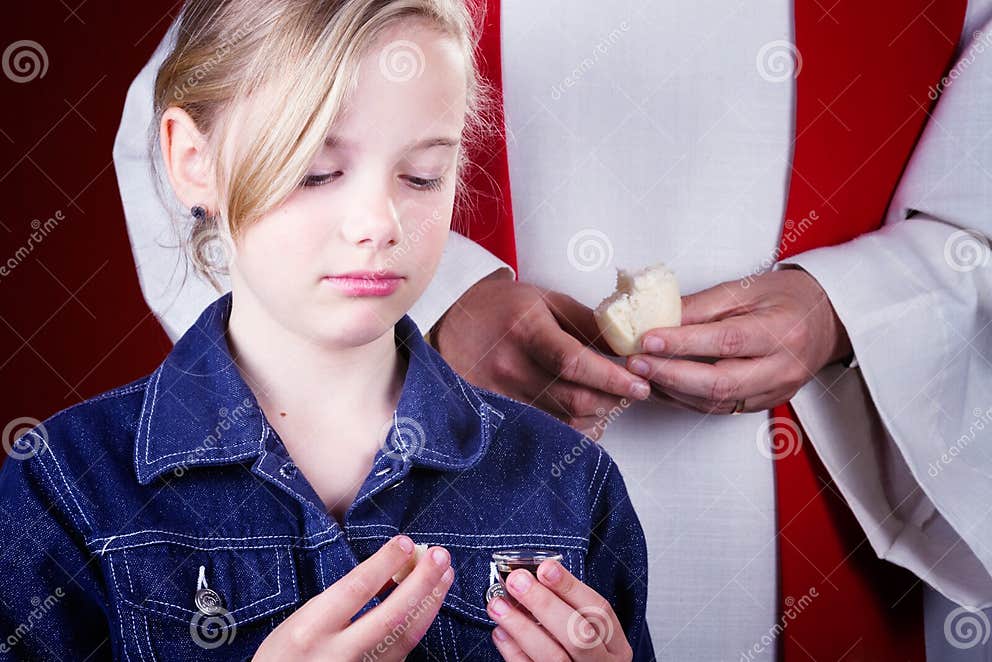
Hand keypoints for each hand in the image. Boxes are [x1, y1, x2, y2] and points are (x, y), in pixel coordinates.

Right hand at [254, 536, 452, 660]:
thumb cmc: (287, 654)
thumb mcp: (303, 619)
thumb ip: (341, 598)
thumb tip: (388, 569)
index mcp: (311, 630)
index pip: (356, 590)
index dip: (384, 563)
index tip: (405, 542)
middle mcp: (337, 655)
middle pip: (392, 616)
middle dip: (422, 582)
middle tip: (440, 556)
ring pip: (406, 637)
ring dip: (430, 602)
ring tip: (444, 574)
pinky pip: (403, 651)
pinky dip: (419, 623)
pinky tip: (429, 604)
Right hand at [433, 269, 650, 438]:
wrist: (449, 323)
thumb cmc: (503, 308)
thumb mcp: (546, 300)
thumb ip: (588, 322)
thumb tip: (630, 345)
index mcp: (526, 330)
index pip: (573, 362)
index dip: (610, 378)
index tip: (639, 384)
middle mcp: (511, 366)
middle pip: (573, 399)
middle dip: (613, 400)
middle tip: (634, 392)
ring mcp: (501, 394)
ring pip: (563, 421)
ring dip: (598, 415)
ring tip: (611, 401)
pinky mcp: (497, 412)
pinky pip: (546, 430)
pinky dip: (574, 428)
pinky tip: (587, 416)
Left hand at [486, 558, 631, 660]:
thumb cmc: (584, 655)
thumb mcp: (593, 633)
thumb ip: (571, 608)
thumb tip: (536, 577)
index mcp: (615, 647)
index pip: (599, 611)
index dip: (571, 587)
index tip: (546, 567)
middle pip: (577, 634)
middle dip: (544, 603)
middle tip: (518, 582)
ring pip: (552, 655)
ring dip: (521, 626)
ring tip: (499, 605)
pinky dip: (512, 650)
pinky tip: (501, 632)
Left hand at [627, 269, 851, 413]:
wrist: (827, 321)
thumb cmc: (787, 298)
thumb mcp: (746, 289)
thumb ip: (702, 305)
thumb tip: (656, 316)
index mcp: (782, 331)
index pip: (726, 341)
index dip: (683, 344)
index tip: (647, 339)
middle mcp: (781, 368)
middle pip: (719, 383)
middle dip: (671, 375)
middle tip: (636, 362)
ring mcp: (774, 392)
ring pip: (715, 402)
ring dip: (672, 391)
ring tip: (640, 374)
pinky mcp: (763, 404)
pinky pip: (718, 409)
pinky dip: (685, 399)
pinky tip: (661, 386)